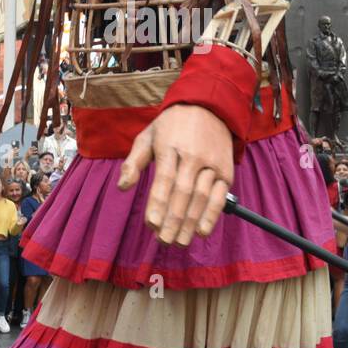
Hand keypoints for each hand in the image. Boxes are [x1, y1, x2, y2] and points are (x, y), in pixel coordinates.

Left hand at [117, 105, 233, 245]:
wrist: (209, 106)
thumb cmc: (172, 125)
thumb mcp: (148, 136)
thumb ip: (133, 162)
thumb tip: (122, 187)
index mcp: (169, 146)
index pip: (164, 179)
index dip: (158, 203)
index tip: (151, 225)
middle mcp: (192, 156)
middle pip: (183, 193)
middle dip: (173, 220)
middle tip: (163, 241)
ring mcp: (211, 163)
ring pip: (201, 197)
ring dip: (191, 223)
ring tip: (179, 241)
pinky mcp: (225, 170)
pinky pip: (219, 196)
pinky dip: (212, 215)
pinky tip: (202, 231)